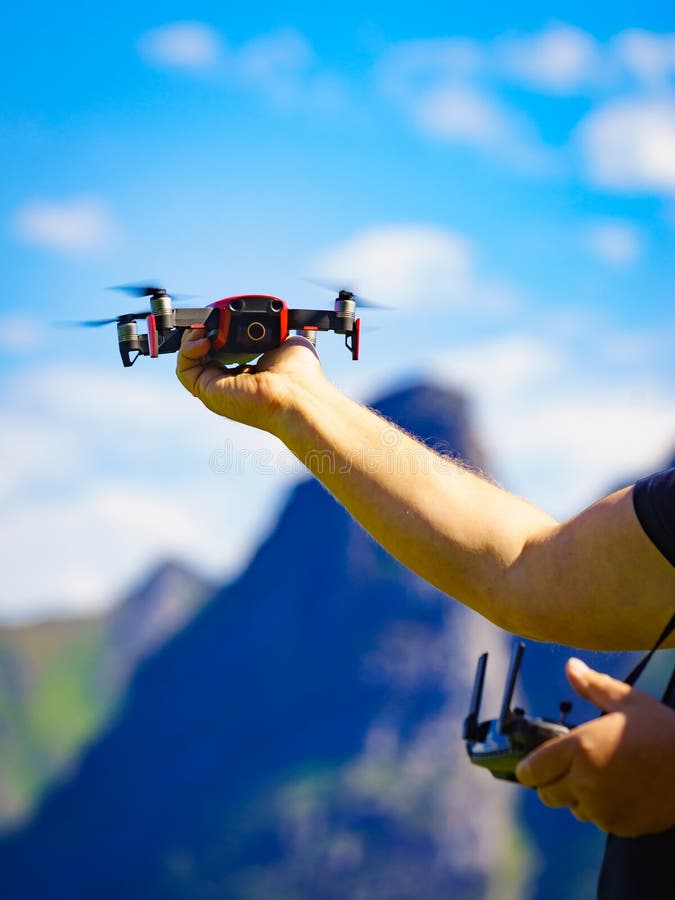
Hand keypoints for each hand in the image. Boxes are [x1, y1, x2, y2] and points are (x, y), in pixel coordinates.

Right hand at [176, 330, 323, 434]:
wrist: (299, 393)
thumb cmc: (301, 375)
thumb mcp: (286, 341)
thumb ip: (273, 331)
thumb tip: (268, 320)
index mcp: (250, 374)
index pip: (225, 352)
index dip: (220, 332)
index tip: (225, 317)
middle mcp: (231, 384)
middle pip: (204, 355)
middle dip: (204, 331)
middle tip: (214, 318)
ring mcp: (218, 389)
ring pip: (191, 362)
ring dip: (193, 338)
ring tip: (206, 325)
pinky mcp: (207, 392)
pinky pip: (185, 369)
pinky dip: (188, 350)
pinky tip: (204, 338)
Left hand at [516, 657, 674, 836]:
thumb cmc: (663, 730)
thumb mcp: (628, 701)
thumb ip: (593, 686)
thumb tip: (571, 666)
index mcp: (581, 748)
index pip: (532, 771)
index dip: (529, 768)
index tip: (534, 765)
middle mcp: (586, 781)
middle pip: (546, 794)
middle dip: (553, 782)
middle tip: (572, 767)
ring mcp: (603, 808)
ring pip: (574, 808)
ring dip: (580, 796)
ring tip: (604, 775)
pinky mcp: (620, 826)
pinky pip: (599, 821)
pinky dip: (604, 810)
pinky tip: (622, 790)